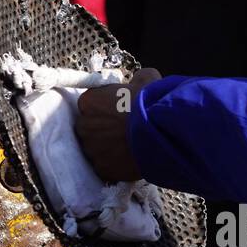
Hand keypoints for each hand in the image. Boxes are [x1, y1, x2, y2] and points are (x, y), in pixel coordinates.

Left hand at [75, 67, 162, 183]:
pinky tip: (128, 160)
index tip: (116, 112)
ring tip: (126, 148)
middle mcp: (84, 125)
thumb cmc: (152, 104)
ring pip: (94, 149)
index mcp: (89, 101)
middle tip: (120, 131)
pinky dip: (114, 165)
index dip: (104, 109)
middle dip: (100, 129)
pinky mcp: (101, 168)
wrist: (162, 133)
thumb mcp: (147, 79)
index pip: (89, 105)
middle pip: (88, 128)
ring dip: (106, 148)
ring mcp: (91, 149)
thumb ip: (137, 78)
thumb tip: (138, 80)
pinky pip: (104, 166)